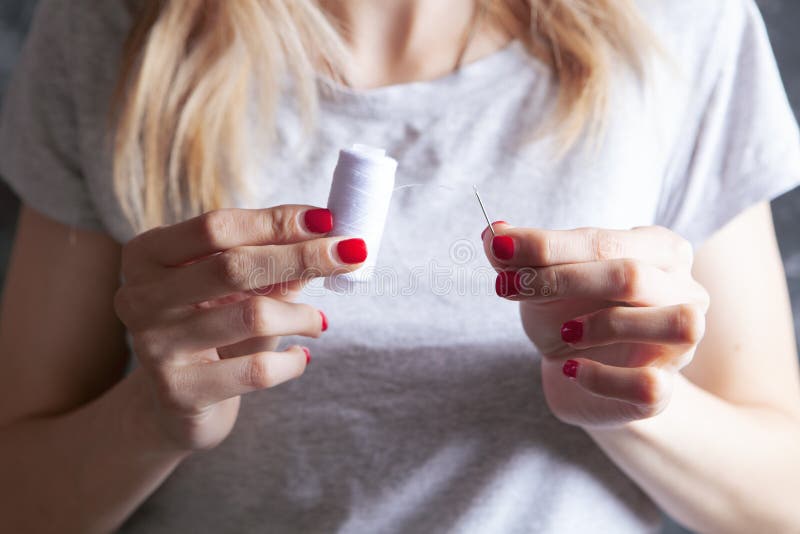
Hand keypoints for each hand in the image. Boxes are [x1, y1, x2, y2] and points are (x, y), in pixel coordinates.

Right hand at [114, 205, 366, 449]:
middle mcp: (139, 297)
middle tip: (351, 254)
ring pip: (251, 317)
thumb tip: (331, 235)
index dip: (276, 221)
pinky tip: (301, 357)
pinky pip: (257, 371)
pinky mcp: (179, 392)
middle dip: (302, 257)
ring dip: (302, 315)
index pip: (216, 226)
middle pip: (233, 266)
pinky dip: (292, 362)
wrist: (181, 399)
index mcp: (147, 254)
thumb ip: (273, 259)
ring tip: (319, 320)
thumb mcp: (236, 285)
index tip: (327, 220)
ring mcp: (154, 346)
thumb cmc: (213, 324)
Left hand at [482, 223, 708, 427]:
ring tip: (564, 332)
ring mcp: (682, 346)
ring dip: (607, 324)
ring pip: (677, 323)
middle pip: (632, 275)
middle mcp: (685, 292)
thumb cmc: (571, 314)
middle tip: (508, 286)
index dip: (546, 245)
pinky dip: (603, 377)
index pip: (604, 241)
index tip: (498, 249)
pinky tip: (572, 369)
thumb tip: (492, 232)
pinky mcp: (665, 390)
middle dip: (561, 278)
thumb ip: (520, 256)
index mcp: (659, 250)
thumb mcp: (543, 281)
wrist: (582, 377)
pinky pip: (650, 384)